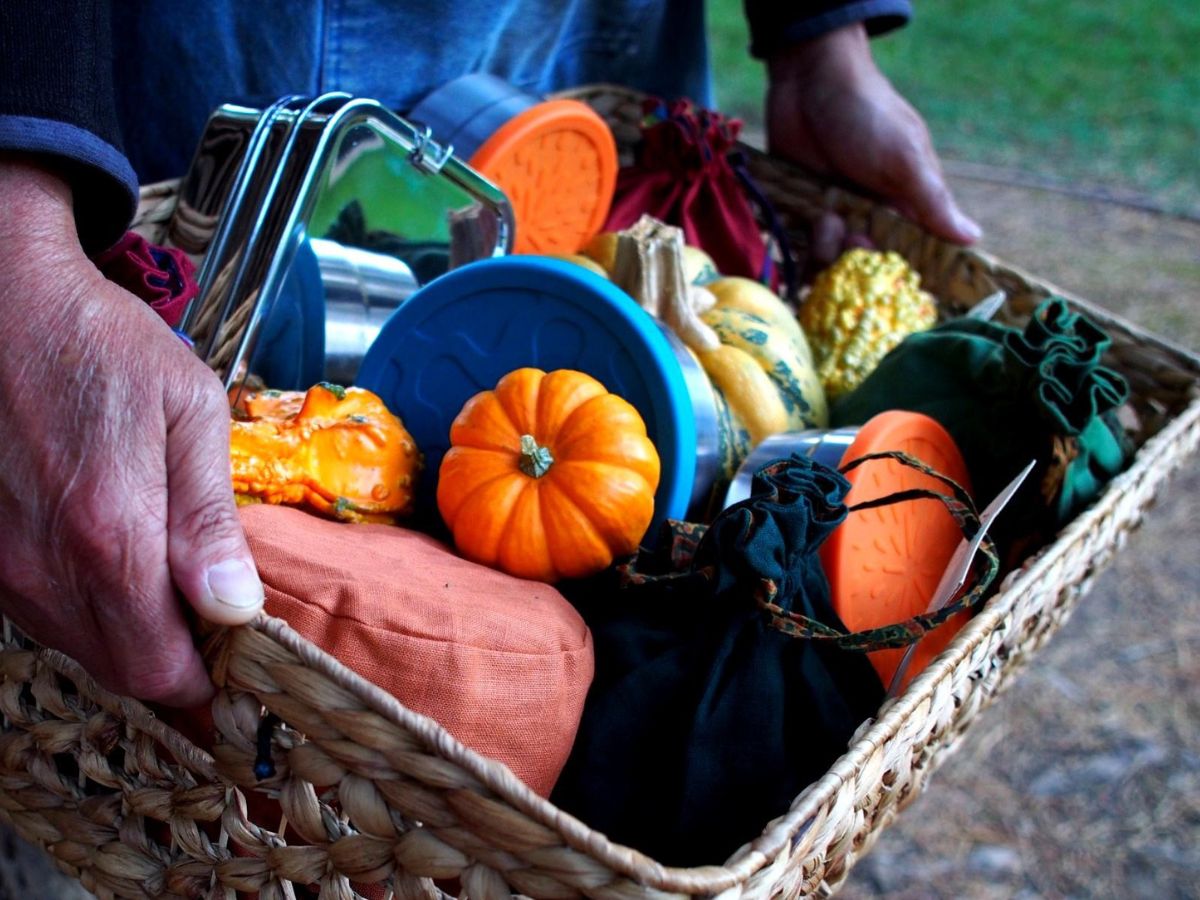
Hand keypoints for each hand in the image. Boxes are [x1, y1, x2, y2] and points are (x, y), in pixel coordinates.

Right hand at [0, 157, 262, 706]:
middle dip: (176, 667)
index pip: (161, 668)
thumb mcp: (187, 412)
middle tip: (216, 628)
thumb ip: (208, 519)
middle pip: (121, 671)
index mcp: (111, 536)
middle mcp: (43, 567)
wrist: (4, 304)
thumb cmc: (105, 348)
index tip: (241, 674)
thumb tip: (234, 608)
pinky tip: (116, 563)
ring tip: (172, 587)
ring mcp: (1, 566)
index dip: (206, 687)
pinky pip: (42, 613)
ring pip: (79, 647)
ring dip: (133, 638)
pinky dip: (88, 610)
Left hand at [765, 23, 980, 244]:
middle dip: (852, 254)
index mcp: (904, 204)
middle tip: (847, 230)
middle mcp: (869, 213)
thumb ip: (933, 202)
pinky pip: (795, 240)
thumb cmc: (867, 114)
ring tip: (823, 215)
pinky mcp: (799, 206)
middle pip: (860, 263)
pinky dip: (795, 235)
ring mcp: (832, 210)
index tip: (884, 262)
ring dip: (822, 244)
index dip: (895, 265)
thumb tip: (973, 238)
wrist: (809, 79)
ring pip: (826, 256)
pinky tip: (801, 214)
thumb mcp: (905, 159)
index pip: (906, 253)